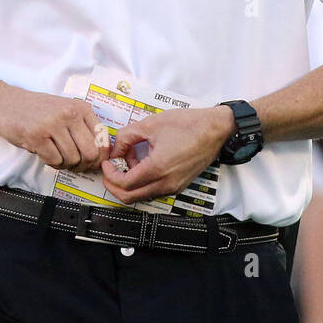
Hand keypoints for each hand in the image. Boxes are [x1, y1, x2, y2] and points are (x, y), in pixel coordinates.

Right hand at [0, 88, 108, 171]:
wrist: (5, 103)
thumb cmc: (37, 110)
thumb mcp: (65, 110)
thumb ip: (83, 128)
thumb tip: (99, 156)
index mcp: (81, 107)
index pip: (102, 138)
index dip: (100, 156)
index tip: (93, 162)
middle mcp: (70, 114)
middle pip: (91, 153)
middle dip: (84, 165)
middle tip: (75, 165)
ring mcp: (53, 124)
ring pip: (72, 159)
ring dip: (65, 164)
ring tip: (55, 155)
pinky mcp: (37, 136)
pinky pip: (54, 161)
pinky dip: (51, 163)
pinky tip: (45, 154)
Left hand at [102, 106, 233, 204]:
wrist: (215, 129)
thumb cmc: (188, 124)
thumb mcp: (151, 124)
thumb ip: (127, 136)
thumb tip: (115, 148)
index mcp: (158, 168)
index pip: (124, 184)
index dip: (109, 174)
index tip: (106, 163)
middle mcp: (166, 183)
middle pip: (130, 197)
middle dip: (114, 185)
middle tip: (109, 169)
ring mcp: (173, 187)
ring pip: (141, 196)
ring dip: (128, 183)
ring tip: (128, 160)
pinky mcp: (178, 185)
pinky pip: (153, 191)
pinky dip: (141, 182)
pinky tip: (142, 163)